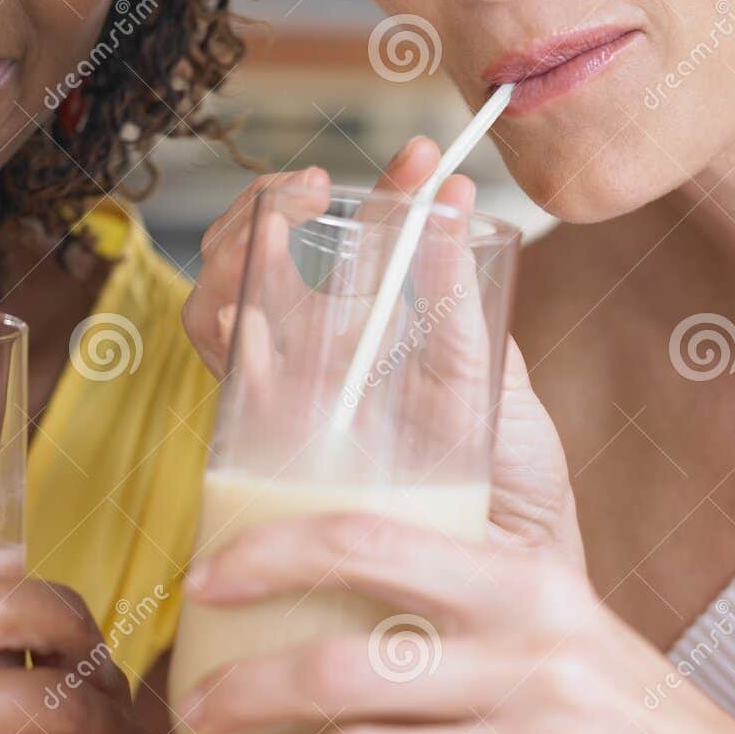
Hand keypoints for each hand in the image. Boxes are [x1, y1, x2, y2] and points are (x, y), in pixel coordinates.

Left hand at [178, 518, 734, 733]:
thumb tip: (333, 553)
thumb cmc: (624, 710)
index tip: (206, 579)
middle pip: (341, 667)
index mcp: (527, 585)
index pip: (365, 541)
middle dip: (245, 689)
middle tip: (198, 702)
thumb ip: (465, 584)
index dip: (267, 556)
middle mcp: (534, 662)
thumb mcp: (561, 618)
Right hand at [185, 140, 581, 568]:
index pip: (312, 250)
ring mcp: (286, 412)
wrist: (519, 575)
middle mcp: (307, 373)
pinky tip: (253, 310)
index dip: (342, 196)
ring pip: (215, 315)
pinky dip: (228, 339)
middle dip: (258, 211)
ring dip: (228, 258)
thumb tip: (451, 200)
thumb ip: (460, 297)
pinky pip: (230, 392)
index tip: (409, 158)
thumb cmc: (514, 483)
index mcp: (354, 342)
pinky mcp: (276, 463)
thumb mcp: (491, 375)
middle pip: (241, 271)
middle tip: (311, 186)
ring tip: (277, 227)